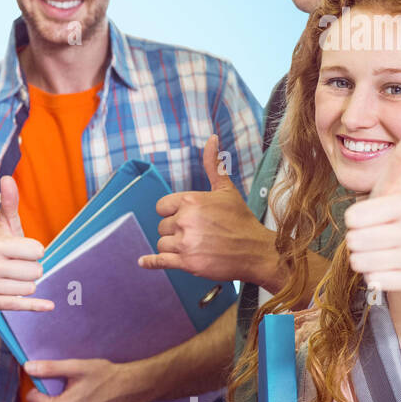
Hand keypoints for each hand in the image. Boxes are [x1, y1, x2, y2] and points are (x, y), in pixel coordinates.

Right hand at [0, 176, 51, 311]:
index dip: (35, 250)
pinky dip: (36, 306)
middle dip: (31, 268)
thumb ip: (9, 202)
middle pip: (35, 272)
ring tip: (11, 277)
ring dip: (26, 283)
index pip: (38, 252)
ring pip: (29, 288)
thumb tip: (8, 179)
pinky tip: (47, 305)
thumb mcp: (4, 224)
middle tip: (17, 265)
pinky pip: (19, 306)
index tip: (24, 250)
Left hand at [140, 134, 269, 282]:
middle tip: (196, 234)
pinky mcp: (187, 263)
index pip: (162, 206)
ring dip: (172, 247)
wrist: (257, 251)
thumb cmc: (241, 220)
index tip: (185, 218)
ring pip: (161, 243)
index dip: (172, 213)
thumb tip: (211, 138)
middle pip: (162, 226)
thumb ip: (213, 165)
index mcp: (191, 200)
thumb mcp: (226, 190)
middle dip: (175, 231)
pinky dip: (150, 262)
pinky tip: (143, 261)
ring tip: (193, 246)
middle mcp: (186, 220)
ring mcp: (185, 242)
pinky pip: (159, 261)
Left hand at [342, 127, 400, 293]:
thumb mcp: (388, 186)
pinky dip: (371, 276)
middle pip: (355, 240)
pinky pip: (374, 280)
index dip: (352, 219)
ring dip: (359, 258)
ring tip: (374, 251)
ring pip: (361, 261)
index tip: (361, 217)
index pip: (353, 216)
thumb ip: (400, 159)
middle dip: (354, 240)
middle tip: (368, 236)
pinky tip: (383, 268)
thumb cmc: (390, 213)